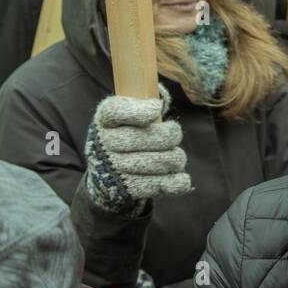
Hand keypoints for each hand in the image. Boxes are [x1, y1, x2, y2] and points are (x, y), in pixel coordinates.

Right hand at [84, 87, 191, 217]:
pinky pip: (159, 185)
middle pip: (149, 137)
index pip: (117, 111)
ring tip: (175, 157)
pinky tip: (182, 180)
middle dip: (171, 135)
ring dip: (176, 158)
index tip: (156, 109)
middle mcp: (106, 142)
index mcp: (105, 118)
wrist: (106, 174)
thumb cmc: (126, 133)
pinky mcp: (128, 189)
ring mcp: (115, 167)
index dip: (138, 111)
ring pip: (162, 161)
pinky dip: (176, 183)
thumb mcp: (127, 113)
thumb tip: (161, 98)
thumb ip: (144, 101)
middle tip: (174, 135)